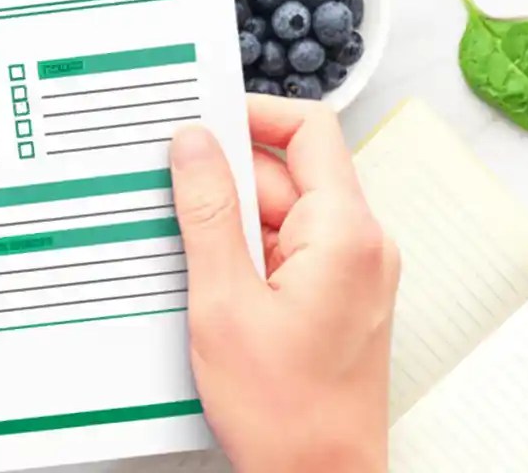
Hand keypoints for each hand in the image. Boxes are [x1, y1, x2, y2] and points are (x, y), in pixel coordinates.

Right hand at [169, 95, 398, 472]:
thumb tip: (193, 144)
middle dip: (225, 180)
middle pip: (287, 174)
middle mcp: (360, 244)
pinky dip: (243, 253)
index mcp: (347, 233)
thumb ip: (208, 212)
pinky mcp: (333, 297)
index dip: (252, 115)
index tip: (199, 120)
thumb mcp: (223, 301)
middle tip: (167, 196)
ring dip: (230, 222)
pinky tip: (207, 282)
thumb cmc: (285, 412)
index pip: (307, 131)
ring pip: (281, 214)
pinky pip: (285, 249)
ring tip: (186, 258)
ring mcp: (349, 272)